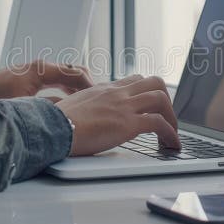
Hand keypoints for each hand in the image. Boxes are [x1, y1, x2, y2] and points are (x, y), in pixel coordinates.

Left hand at [0, 60, 92, 101]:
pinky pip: (55, 82)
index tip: (101, 97)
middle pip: (73, 71)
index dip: (91, 85)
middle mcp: (39, 67)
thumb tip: (69, 114)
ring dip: (77, 88)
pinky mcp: (29, 79)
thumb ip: (49, 109)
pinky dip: (66, 90)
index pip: (76, 73)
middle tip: (100, 100)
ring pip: (65, 77)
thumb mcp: (24, 108)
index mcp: (41, 70)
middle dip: (88, 85)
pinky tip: (70, 104)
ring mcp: (34, 72)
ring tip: (89, 103)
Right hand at [56, 75, 180, 155]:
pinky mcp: (127, 123)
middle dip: (166, 99)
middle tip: (167, 117)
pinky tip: (172, 144)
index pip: (134, 80)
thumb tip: (84, 118)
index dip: (147, 91)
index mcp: (104, 89)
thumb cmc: (55, 122)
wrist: (51, 127)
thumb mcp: (73, 107)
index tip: (152, 104)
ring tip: (172, 133)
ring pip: (161, 99)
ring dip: (172, 117)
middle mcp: (117, 93)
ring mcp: (123, 106)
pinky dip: (170, 134)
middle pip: (154, 82)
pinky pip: (158, 123)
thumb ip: (86, 108)